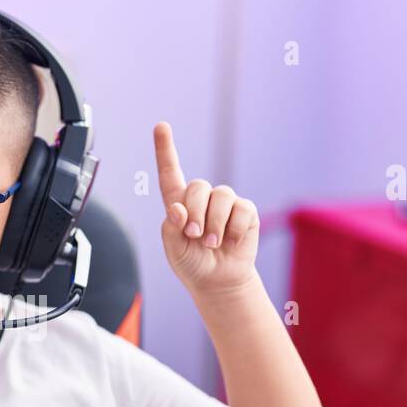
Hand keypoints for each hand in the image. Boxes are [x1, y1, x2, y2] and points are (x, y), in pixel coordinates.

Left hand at [154, 121, 259, 292]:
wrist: (218, 281)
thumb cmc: (192, 263)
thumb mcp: (174, 250)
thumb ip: (171, 229)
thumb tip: (177, 209)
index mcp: (178, 204)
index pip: (170, 173)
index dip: (165, 149)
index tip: (160, 126)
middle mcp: (201, 198)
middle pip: (197, 186)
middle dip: (195, 213)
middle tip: (195, 236)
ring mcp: (224, 203)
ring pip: (220, 196)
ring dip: (214, 223)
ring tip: (212, 243)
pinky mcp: (245, 211)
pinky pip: (240, 210)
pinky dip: (233, 230)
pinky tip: (230, 242)